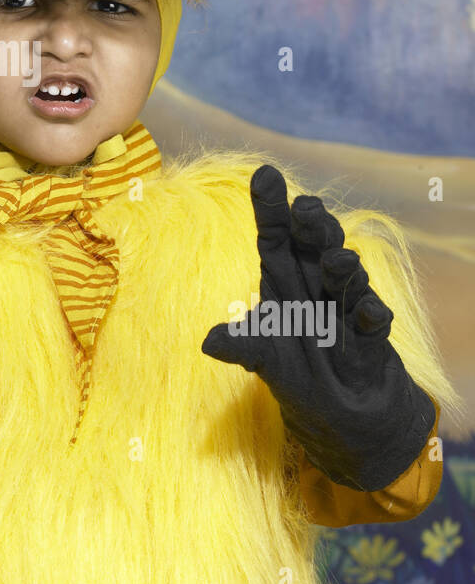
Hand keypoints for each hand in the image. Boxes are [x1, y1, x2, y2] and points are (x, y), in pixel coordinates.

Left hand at [202, 164, 434, 489]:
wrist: (340, 409)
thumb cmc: (296, 367)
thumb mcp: (263, 358)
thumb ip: (242, 345)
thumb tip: (210, 342)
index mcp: (283, 276)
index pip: (276, 234)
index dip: (272, 206)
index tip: (265, 174)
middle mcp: (314, 281)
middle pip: (314, 244)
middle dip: (313, 224)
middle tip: (306, 206)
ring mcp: (344, 304)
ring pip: (344, 275)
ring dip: (341, 266)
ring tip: (338, 260)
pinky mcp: (370, 336)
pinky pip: (372, 320)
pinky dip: (369, 314)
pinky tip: (368, 312)